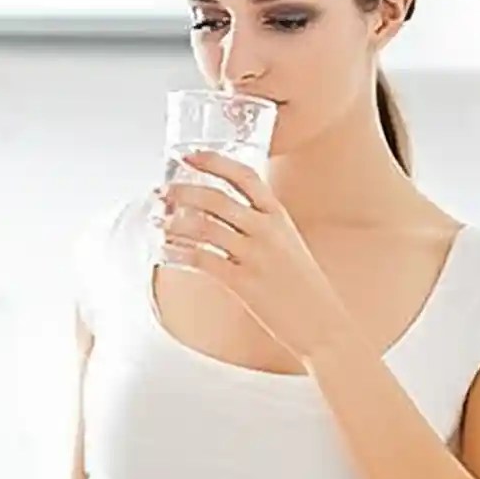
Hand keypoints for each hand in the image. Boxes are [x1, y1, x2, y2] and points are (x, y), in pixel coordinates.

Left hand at [155, 151, 358, 363]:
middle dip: (182, 191)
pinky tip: (163, 251)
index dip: (213, 162)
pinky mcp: (244, 283)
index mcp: (278, 215)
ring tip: (156, 220)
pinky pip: (202, 261)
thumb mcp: (288, 243)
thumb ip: (261, 224)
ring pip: (204, 227)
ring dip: (173, 221)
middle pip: (217, 198)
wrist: (322, 323)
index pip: (245, 176)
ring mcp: (255, 256)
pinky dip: (177, 253)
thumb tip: (224, 212)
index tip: (188, 156)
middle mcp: (267, 230)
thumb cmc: (301, 285)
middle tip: (160, 191)